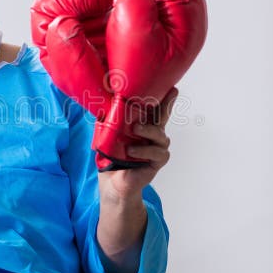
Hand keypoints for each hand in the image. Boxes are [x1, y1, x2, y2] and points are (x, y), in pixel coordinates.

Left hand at [98, 86, 177, 202]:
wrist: (113, 184)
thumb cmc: (111, 159)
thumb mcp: (106, 138)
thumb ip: (106, 123)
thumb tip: (100, 107)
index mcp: (143, 126)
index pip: (153, 111)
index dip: (164, 100)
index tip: (172, 88)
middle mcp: (153, 135)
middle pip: (163, 118)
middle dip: (168, 105)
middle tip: (169, 94)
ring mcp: (156, 148)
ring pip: (160, 135)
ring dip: (148, 130)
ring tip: (135, 128)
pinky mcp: (157, 162)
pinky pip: (157, 153)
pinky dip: (144, 150)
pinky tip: (132, 150)